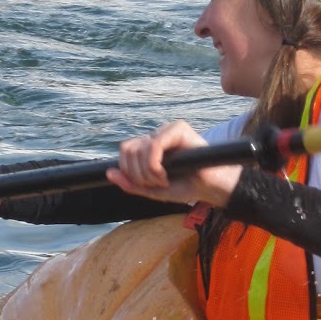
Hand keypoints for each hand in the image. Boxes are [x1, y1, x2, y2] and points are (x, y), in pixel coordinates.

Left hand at [106, 120, 240, 207]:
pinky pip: (153, 145)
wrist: (211, 188)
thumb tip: (109, 173)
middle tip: (157, 184)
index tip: (148, 185)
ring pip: (139, 148)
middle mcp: (157, 136)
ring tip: (164, 180)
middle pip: (128, 150)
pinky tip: (166, 175)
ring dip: (148, 173)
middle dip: (138, 175)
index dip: (130, 172)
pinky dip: (154, 166)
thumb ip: (131, 183)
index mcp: (149, 147)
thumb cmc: (186, 187)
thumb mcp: (153, 190)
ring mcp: (168, 131)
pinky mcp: (179, 129)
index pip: (125, 151)